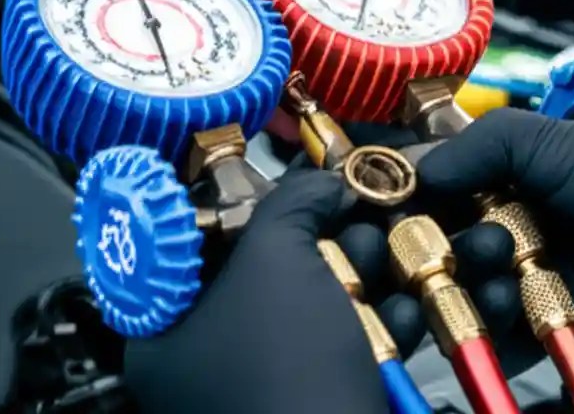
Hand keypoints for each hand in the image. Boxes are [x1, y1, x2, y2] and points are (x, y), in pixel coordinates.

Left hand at [124, 170, 405, 413]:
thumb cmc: (286, 370)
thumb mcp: (277, 260)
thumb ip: (292, 204)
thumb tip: (319, 184)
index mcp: (165, 331)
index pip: (193, 243)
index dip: (244, 204)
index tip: (287, 182)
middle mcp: (206, 361)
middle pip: (262, 270)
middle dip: (320, 237)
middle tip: (353, 210)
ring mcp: (265, 385)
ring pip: (314, 305)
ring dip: (361, 271)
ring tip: (391, 249)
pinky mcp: (318, 401)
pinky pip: (345, 344)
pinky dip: (380, 320)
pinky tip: (408, 301)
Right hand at [418, 108, 573, 365]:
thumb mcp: (565, 146)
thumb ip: (487, 146)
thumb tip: (416, 169)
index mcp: (511, 172)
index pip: (432, 184)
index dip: (395, 200)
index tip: (365, 216)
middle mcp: (515, 222)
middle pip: (438, 245)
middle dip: (416, 256)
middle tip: (405, 266)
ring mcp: (533, 273)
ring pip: (462, 295)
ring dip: (449, 299)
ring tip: (460, 295)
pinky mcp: (556, 322)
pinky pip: (502, 339)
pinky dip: (482, 342)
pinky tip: (476, 334)